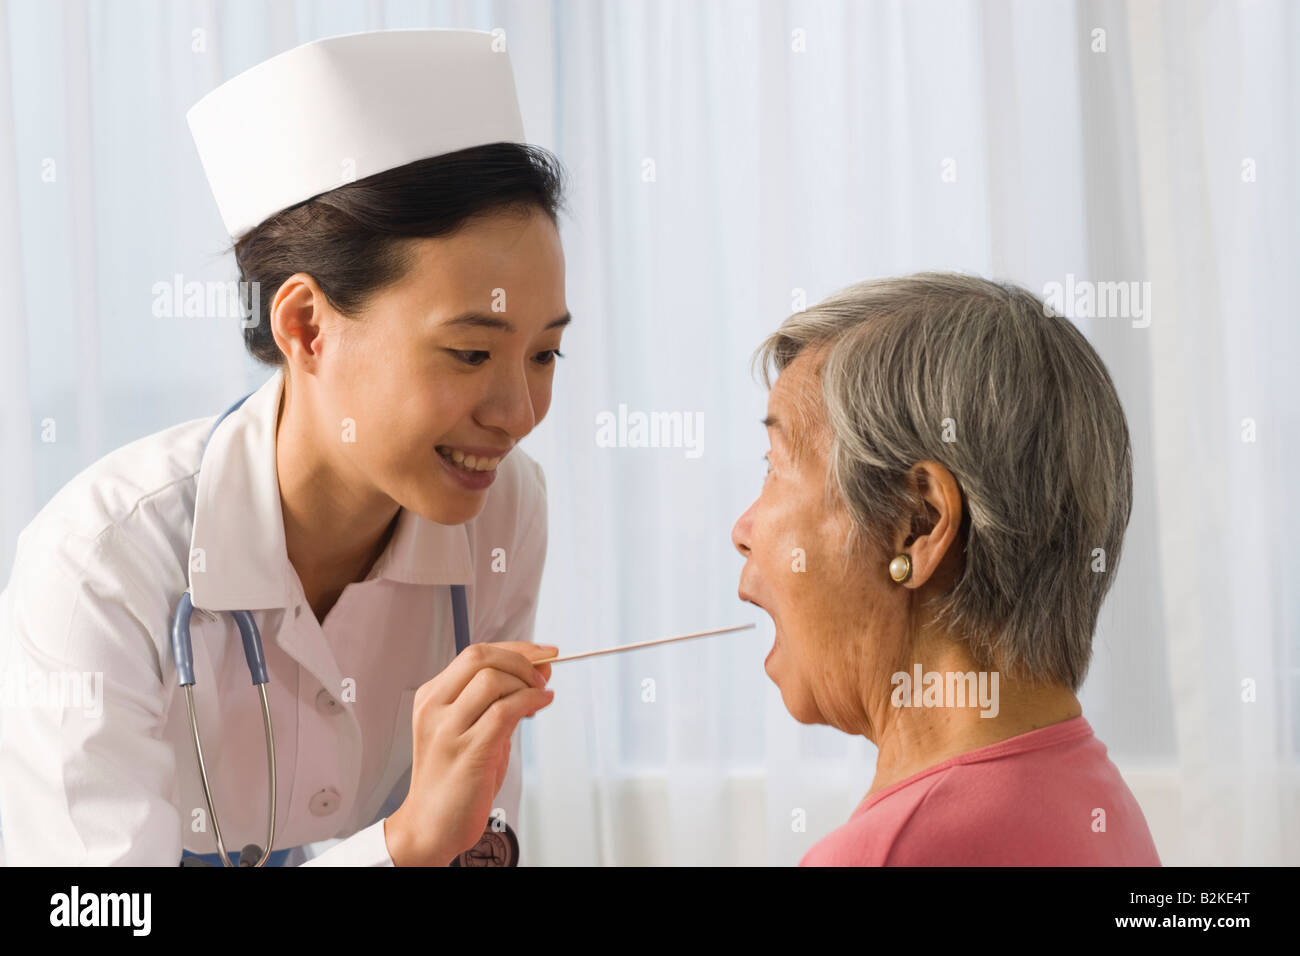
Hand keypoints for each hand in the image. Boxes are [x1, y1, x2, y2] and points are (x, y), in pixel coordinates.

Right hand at [384, 641, 556, 865]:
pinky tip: (540, 704)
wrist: (430, 826)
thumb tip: (539, 672)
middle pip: (480, 657)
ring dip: (526, 683)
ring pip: (492, 680)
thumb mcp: (472, 730)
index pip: (475, 654)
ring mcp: (447, 729)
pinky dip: (529, 701)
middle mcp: (434, 708)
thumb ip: (500, 700)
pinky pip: (503, 711)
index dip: (516, 649)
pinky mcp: (467, 752)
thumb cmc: (454, 780)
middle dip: (521, 659)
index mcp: (432, 697)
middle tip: (543, 676)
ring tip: (540, 696)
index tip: (544, 652)